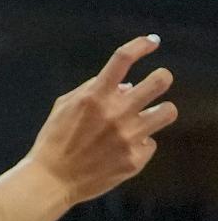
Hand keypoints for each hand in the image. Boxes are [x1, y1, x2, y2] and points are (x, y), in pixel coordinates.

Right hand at [25, 35, 176, 204]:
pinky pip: (150, 143)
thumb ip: (92, 90)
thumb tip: (127, 85)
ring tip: (153, 114)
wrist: (52, 179)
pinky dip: (140, 143)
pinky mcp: (135, 159)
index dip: (141, 45)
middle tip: (161, 79)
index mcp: (94, 96)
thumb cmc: (54, 139)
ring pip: (168, 112)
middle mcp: (116, 113)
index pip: (123, 59)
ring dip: (161, 110)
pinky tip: (123, 149)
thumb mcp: (64, 106)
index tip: (152, 41)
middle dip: (163, 76)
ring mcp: (129, 137)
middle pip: (158, 82)